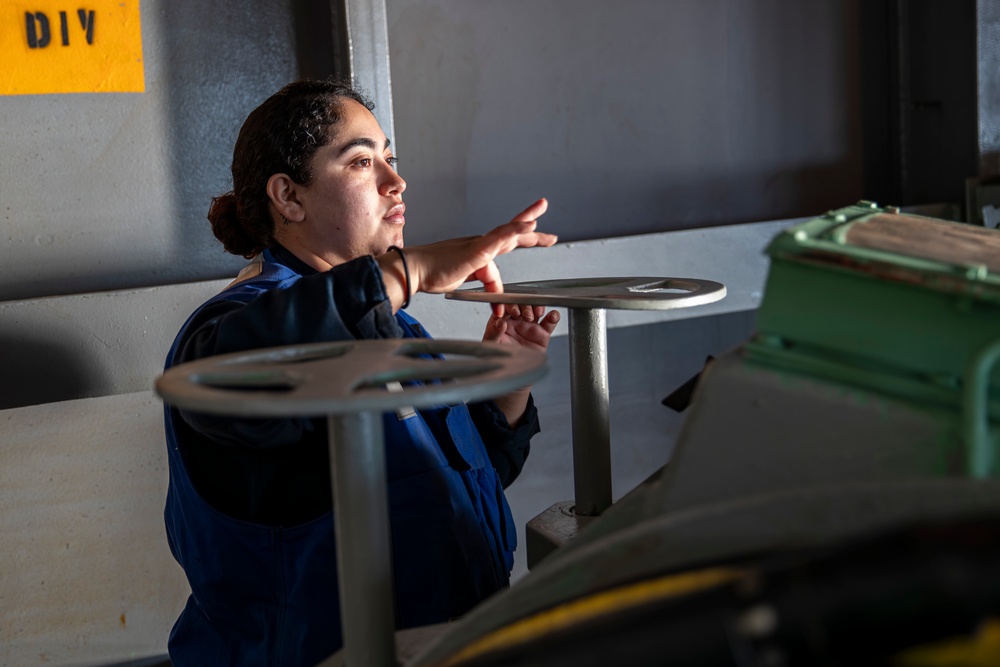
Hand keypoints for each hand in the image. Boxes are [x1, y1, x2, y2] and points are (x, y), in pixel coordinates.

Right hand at [399, 199, 555, 315]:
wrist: (415, 270)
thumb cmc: (432, 274)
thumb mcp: (466, 283)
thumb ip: (484, 288)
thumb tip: (497, 301)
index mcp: (478, 250)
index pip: (505, 240)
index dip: (521, 234)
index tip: (535, 229)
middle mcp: (480, 244)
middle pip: (512, 233)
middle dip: (532, 231)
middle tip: (548, 223)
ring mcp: (479, 245)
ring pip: (508, 232)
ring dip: (527, 225)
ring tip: (544, 222)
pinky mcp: (476, 250)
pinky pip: (500, 237)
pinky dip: (516, 230)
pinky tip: (529, 226)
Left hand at [482, 304, 559, 353]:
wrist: (512, 375)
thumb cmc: (499, 359)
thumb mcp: (491, 345)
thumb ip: (494, 332)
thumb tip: (500, 322)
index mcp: (501, 319)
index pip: (506, 305)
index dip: (511, 305)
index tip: (513, 311)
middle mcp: (516, 320)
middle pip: (522, 304)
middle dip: (525, 306)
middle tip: (525, 315)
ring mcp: (529, 326)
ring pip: (536, 309)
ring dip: (538, 307)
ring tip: (536, 314)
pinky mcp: (542, 334)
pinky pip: (549, 323)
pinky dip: (553, 317)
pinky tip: (552, 316)